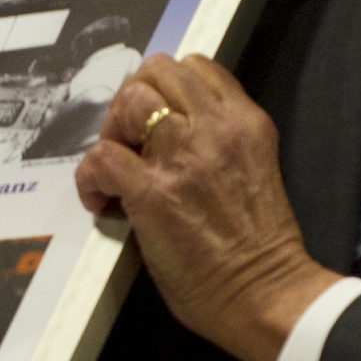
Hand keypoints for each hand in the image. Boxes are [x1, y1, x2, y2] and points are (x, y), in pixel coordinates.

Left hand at [73, 54, 338, 360]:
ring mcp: (182, 158)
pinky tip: (100, 199)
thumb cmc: (263, 246)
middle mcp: (215, 128)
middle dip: (134, 98)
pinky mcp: (152, 194)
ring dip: (112, 130)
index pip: (196, 67)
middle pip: (157, 71)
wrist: (269, 293)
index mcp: (245, 123)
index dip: (164, 87)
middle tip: (128, 138)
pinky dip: (91, 176)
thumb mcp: (253, 167)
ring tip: (116, 165)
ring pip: (129, 100)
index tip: (154, 117)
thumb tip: (168, 140)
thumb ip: (219, 142)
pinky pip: (102, 157)